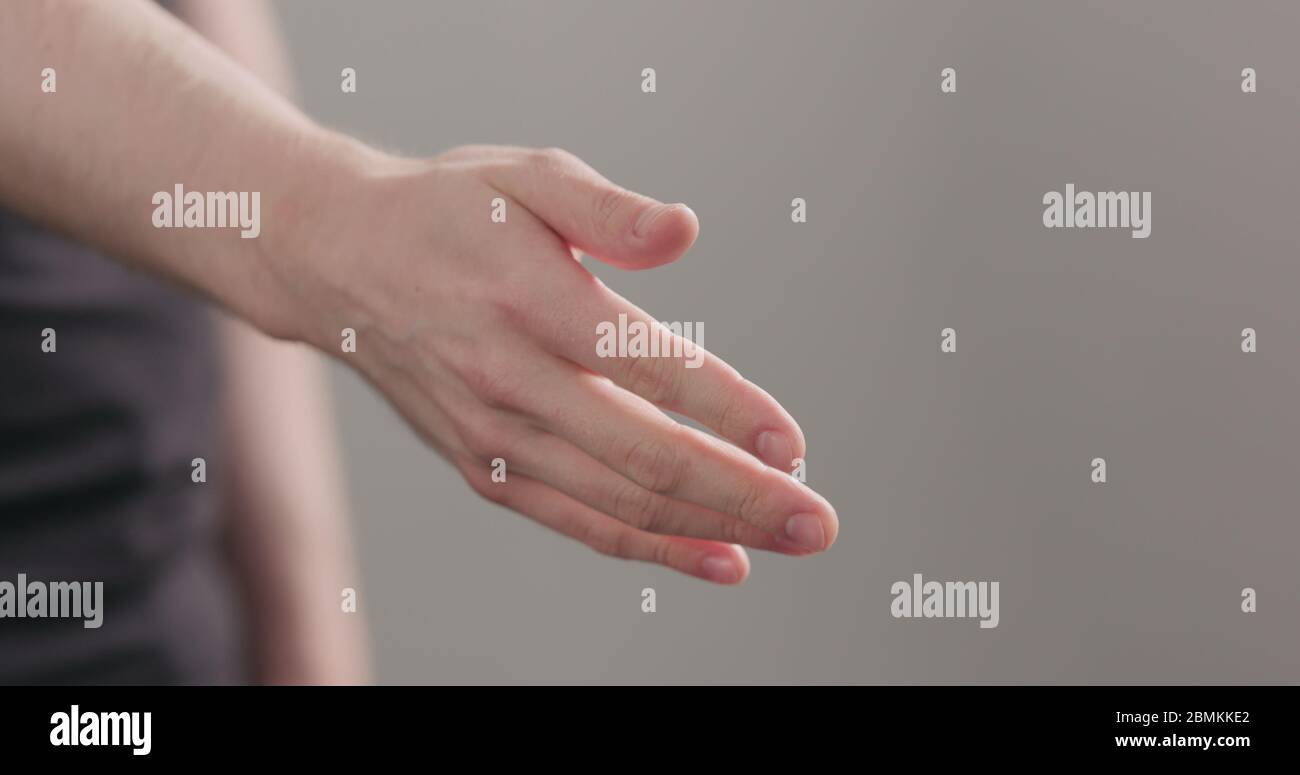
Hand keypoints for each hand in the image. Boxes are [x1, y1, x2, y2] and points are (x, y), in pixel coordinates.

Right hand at [274, 144, 838, 583]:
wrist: (336, 262)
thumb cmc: (446, 211)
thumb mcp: (523, 175)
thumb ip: (607, 208)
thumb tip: (685, 232)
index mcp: (528, 300)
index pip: (646, 366)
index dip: (727, 410)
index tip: (793, 443)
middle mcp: (508, 379)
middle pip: (642, 455)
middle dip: (740, 493)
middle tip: (818, 522)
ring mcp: (492, 434)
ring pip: (617, 499)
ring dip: (710, 526)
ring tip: (788, 539)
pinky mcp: (482, 466)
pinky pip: (577, 519)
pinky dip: (648, 545)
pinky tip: (714, 556)